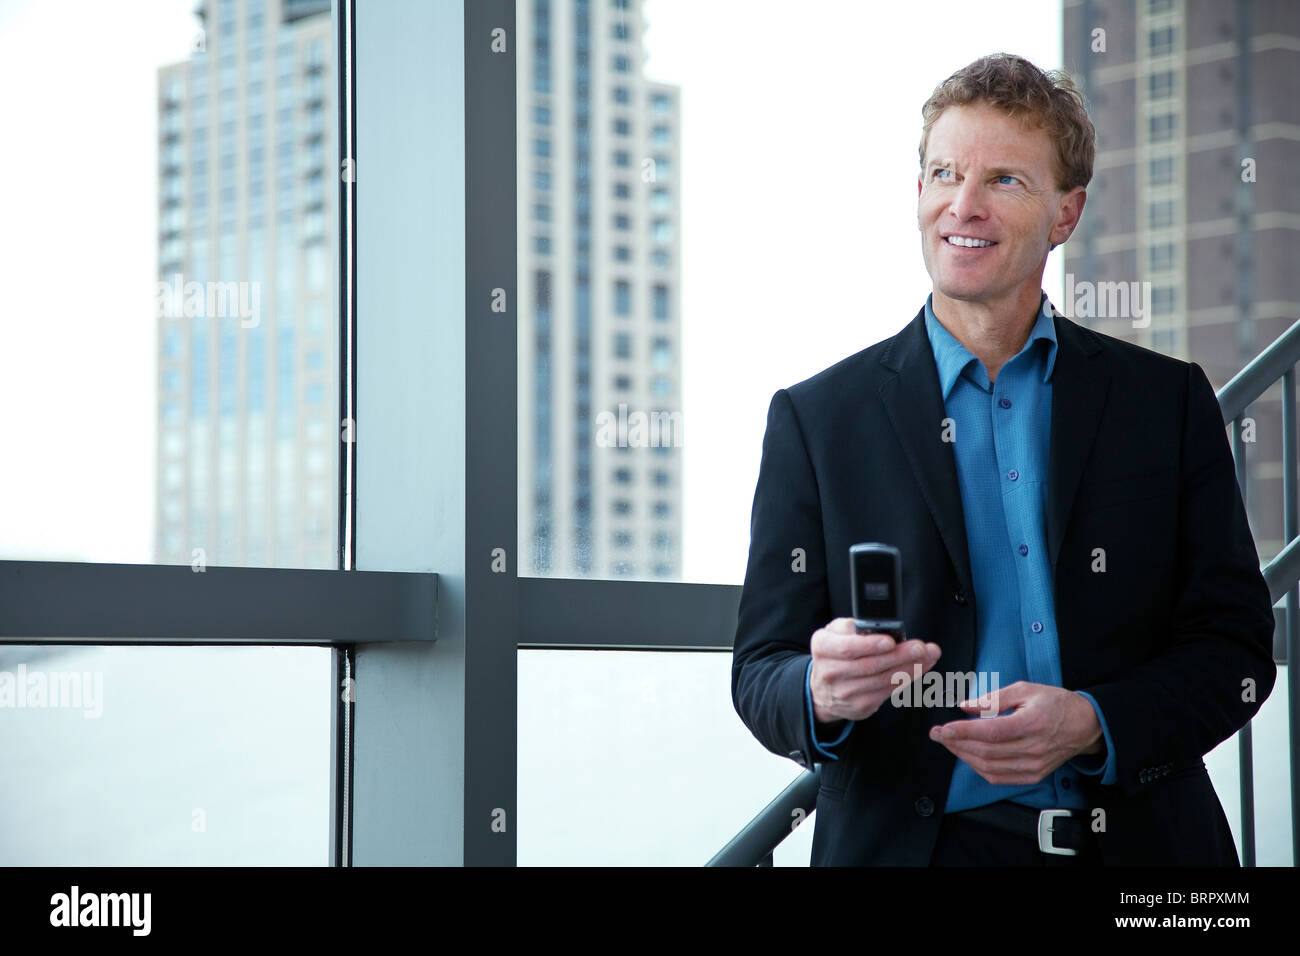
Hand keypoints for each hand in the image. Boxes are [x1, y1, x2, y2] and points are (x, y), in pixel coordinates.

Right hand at [810, 618, 941, 723]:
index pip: (847, 648)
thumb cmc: (835, 654)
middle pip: (870, 665)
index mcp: (823, 647)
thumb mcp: (835, 633)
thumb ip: (852, 626)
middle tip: (921, 647)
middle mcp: (830, 672)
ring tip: (928, 656)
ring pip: (883, 680)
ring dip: (910, 668)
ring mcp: (845, 692)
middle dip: (900, 655)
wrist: (823, 690)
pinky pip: (888, 692)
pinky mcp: (860, 706)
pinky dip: (907, 679)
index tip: (890, 641)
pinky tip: (919, 669)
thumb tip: (881, 627)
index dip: (870, 645)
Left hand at [927, 681, 1102, 785]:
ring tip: (950, 744)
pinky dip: (980, 769)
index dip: (963, 732)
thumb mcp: (1025, 689)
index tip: (943, 729)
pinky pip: (1000, 778)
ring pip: (990, 768)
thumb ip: (993, 698)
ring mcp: (1034, 766)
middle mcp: (1033, 749)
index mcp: (1031, 723)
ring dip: (964, 757)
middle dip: (956, 744)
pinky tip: (968, 756)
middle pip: (987, 752)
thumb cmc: (1055, 704)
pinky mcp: (1033, 775)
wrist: (1085, 725)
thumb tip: (965, 706)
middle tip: (937, 735)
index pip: (991, 732)